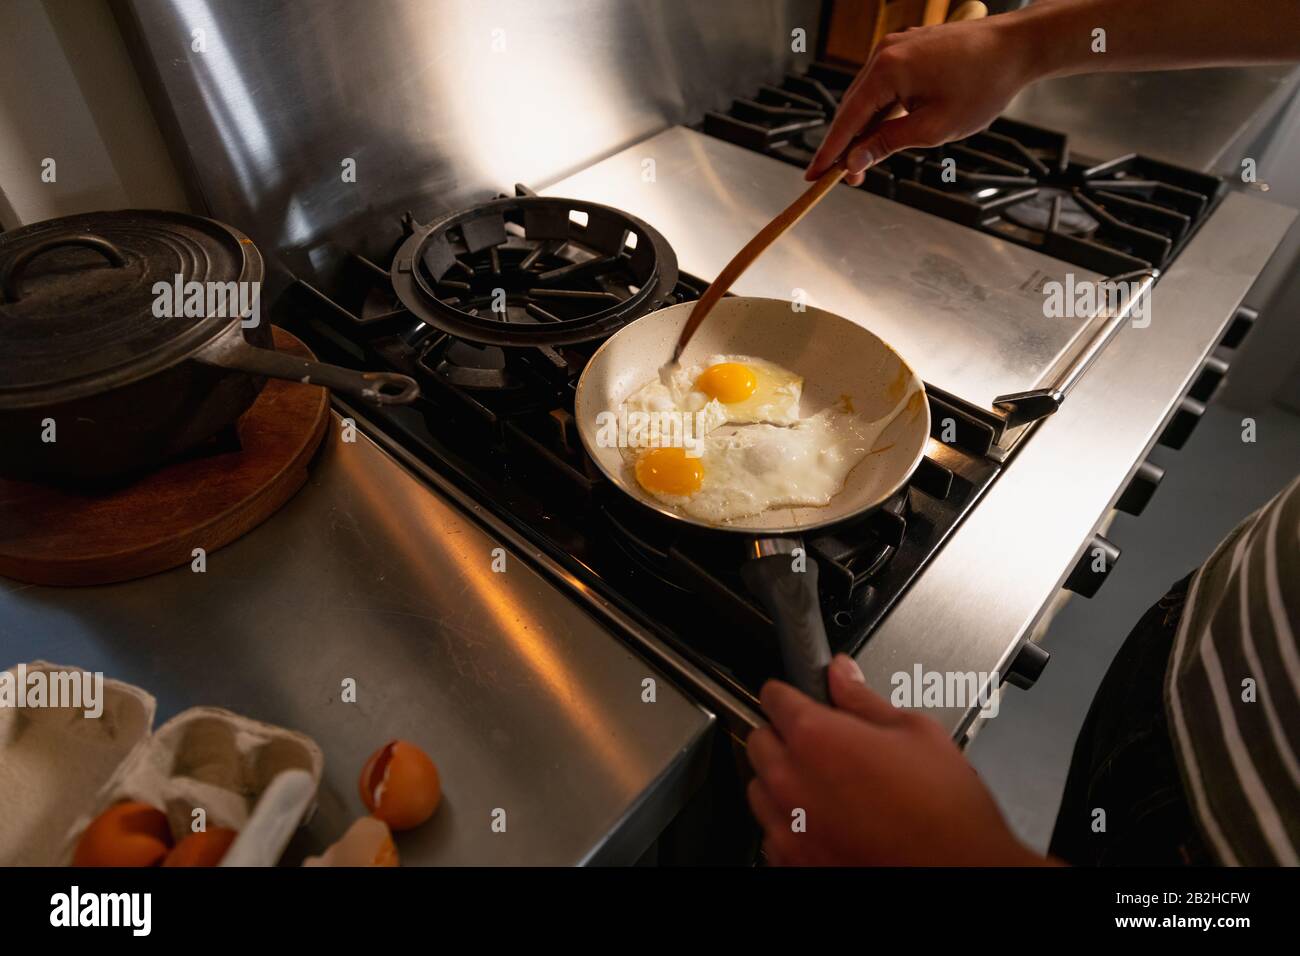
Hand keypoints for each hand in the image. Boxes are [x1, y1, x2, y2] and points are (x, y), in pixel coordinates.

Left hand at [745, 654, 1047, 865]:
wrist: (958, 873)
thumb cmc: (944, 813)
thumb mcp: (915, 732)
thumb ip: (864, 699)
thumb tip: (843, 674)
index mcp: (816, 737)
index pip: (774, 696)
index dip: (791, 693)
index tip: (800, 697)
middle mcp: (791, 782)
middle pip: (759, 739)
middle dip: (783, 734)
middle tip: (819, 741)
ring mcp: (787, 826)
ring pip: (759, 787)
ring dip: (782, 779)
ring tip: (825, 784)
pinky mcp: (790, 861)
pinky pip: (772, 831)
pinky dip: (790, 822)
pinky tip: (824, 820)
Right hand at [807, 16, 1037, 185]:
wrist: (1017, 47)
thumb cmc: (982, 85)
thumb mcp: (933, 127)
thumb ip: (888, 143)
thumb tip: (855, 160)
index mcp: (887, 69)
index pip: (847, 119)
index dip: (829, 152)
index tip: (813, 177)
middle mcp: (884, 53)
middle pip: (853, 107)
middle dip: (848, 145)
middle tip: (847, 179)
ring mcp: (896, 47)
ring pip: (869, 97)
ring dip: (866, 129)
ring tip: (867, 161)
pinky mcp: (909, 49)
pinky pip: (885, 85)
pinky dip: (882, 111)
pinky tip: (885, 132)